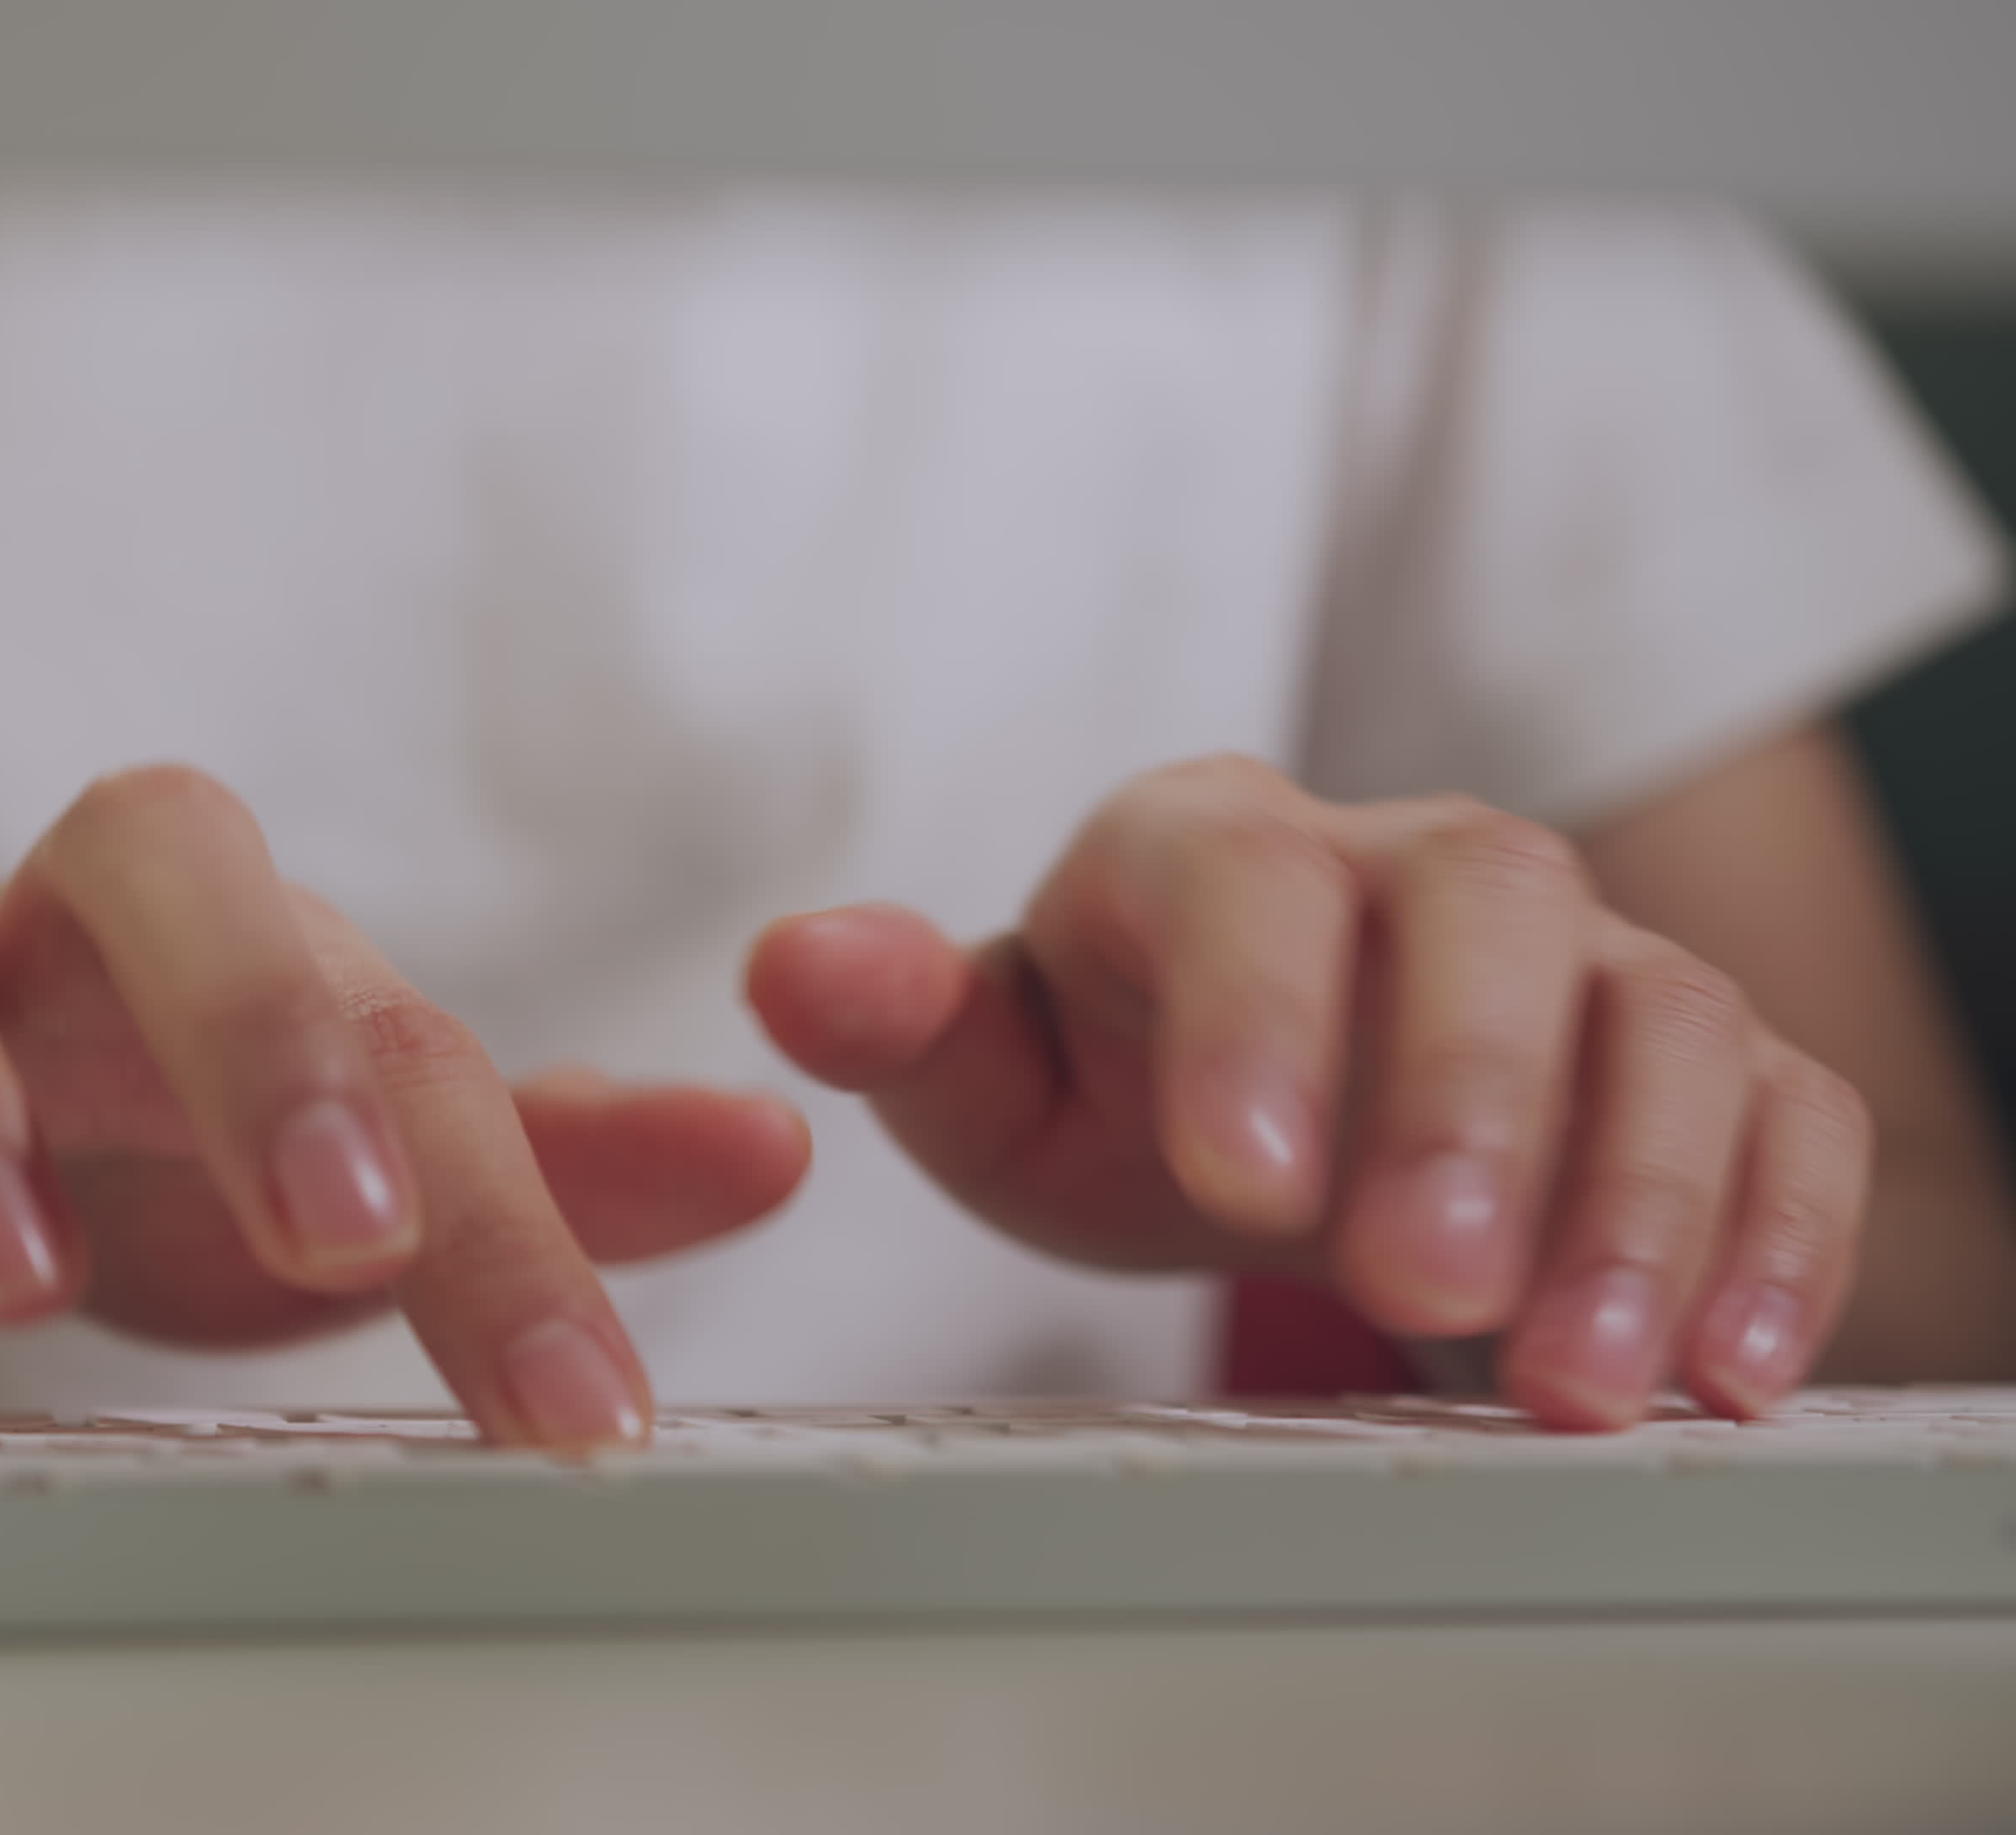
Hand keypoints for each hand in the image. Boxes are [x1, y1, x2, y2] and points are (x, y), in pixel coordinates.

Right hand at [0, 765, 810, 1448]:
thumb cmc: (132, 1172)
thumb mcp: (337, 1199)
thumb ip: (541, 1177)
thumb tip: (776, 1150)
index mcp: (243, 972)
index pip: (403, 1043)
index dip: (505, 1219)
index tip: (581, 1410)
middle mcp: (63, 934)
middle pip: (164, 858)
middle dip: (257, 1033)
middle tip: (334, 1235)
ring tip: (5, 1276)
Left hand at [746, 756, 1867, 1429]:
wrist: (1264, 1110)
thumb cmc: (1113, 1084)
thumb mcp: (989, 1075)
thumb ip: (902, 1022)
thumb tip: (796, 964)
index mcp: (1214, 847)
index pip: (1252, 881)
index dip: (1259, 1015)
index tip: (1243, 1183)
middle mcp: (1417, 869)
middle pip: (1489, 912)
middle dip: (1469, 1100)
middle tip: (1422, 1283)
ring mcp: (1577, 957)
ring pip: (1657, 1016)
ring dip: (1636, 1197)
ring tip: (1575, 1380)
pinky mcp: (1694, 1059)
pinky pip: (1783, 1106)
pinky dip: (1775, 1230)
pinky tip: (1727, 1366)